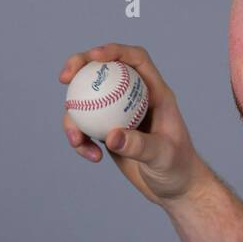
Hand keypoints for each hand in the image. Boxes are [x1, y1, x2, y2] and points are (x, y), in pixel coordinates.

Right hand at [59, 43, 206, 203]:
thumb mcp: (162, 157)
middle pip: (104, 70)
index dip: (114, 51)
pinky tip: (92, 157)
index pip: (136, 59)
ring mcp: (119, 114)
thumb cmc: (178, 170)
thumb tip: (111, 136)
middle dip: (80, 66)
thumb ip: (139, 146)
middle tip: (64, 77)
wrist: (175, 190)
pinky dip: (81, 140)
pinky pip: (86, 127)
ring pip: (88, 101)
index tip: (93, 57)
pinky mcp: (109, 132)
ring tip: (76, 140)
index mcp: (155, 93)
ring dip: (74, 116)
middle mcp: (135, 98)